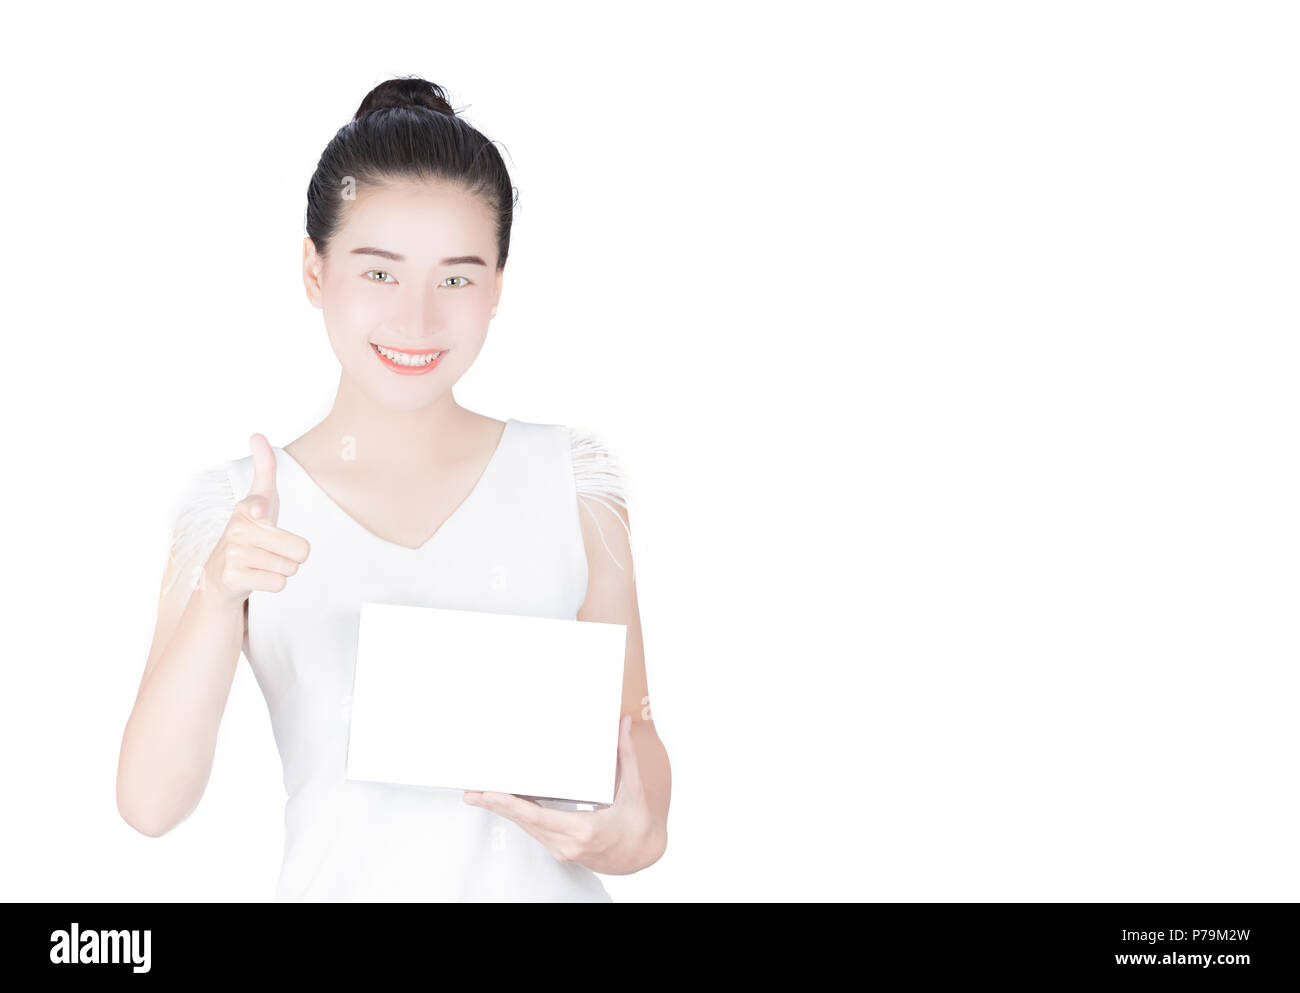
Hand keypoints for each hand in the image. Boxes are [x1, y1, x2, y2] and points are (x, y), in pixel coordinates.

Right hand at [201, 433, 310, 603]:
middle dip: (294, 553)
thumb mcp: (262, 500)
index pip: (260, 504)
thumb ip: (265, 468)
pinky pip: (279, 583)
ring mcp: (233, 554)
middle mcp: (237, 529)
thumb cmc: (250, 531)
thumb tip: (256, 434)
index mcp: (247, 508)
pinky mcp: (233, 578)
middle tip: (274, 550)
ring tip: (262, 562)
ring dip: (282, 568)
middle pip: (300, 549)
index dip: (261, 511)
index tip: (259, 513)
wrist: (221, 572)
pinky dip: (273, 582)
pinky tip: (255, 575)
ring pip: (290, 567)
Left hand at [462, 715, 663, 874]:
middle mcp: (569, 843)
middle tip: (473, 792)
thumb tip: (623, 724)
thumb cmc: (638, 824)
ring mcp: (563, 850)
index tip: (491, 794)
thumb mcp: (633, 788)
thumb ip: (625, 754)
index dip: (510, 805)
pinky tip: (507, 806)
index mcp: (585, 829)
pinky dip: (519, 817)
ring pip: (526, 828)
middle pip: (524, 822)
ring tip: (482, 796)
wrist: (643, 855)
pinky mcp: (562, 850)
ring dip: (504, 812)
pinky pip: (535, 832)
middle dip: (496, 806)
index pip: (537, 816)